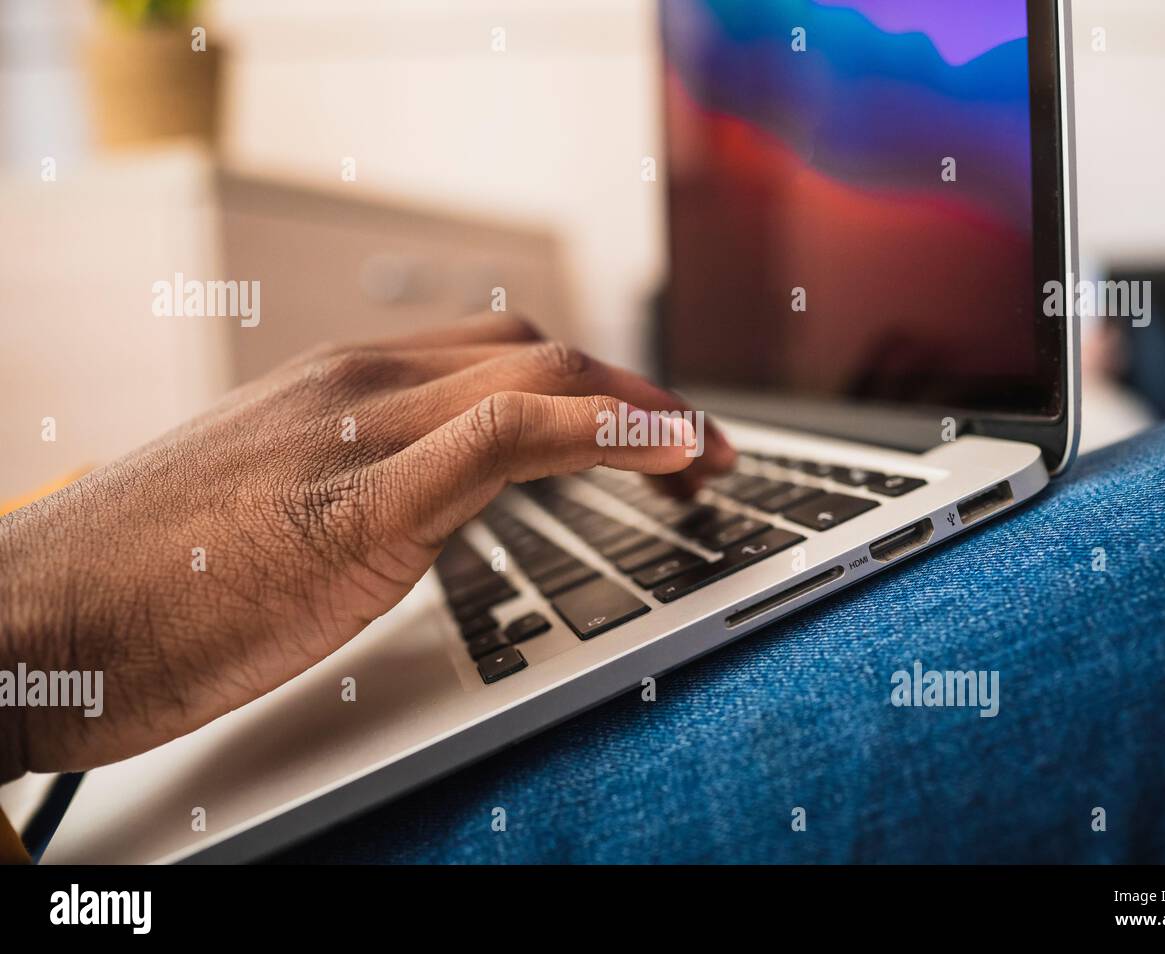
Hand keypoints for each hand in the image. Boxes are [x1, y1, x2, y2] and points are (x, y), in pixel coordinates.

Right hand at [0, 314, 734, 780]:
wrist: (30, 621)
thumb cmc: (147, 582)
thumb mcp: (275, 509)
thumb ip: (361, 487)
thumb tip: (438, 508)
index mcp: (339, 388)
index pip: (502, 356)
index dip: (597, 390)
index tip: (655, 432)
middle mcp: (354, 389)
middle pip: (537, 357)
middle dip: (637, 398)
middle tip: (701, 448)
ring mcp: (352, 435)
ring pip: (536, 380)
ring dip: (642, 413)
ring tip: (705, 460)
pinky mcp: (351, 503)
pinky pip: (502, 436)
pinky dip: (599, 434)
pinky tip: (663, 454)